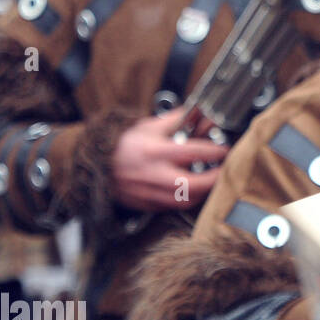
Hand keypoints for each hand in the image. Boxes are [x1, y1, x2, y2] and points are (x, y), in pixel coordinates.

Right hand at [109, 107, 228, 210]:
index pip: (192, 152)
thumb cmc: (122, 145)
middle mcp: (153, 174)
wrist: (95, 165)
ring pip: (186, 200)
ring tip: (211, 180)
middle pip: (192, 184)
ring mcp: (149, 192)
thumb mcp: (149, 126)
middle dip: (213, 178)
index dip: (214, 151)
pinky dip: (188, 199)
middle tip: (223, 170)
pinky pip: (174, 206)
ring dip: (203, 191)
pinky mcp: (147, 205)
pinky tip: (194, 190)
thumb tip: (197, 113)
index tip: (224, 150)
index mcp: (155, 151)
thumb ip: (176, 120)